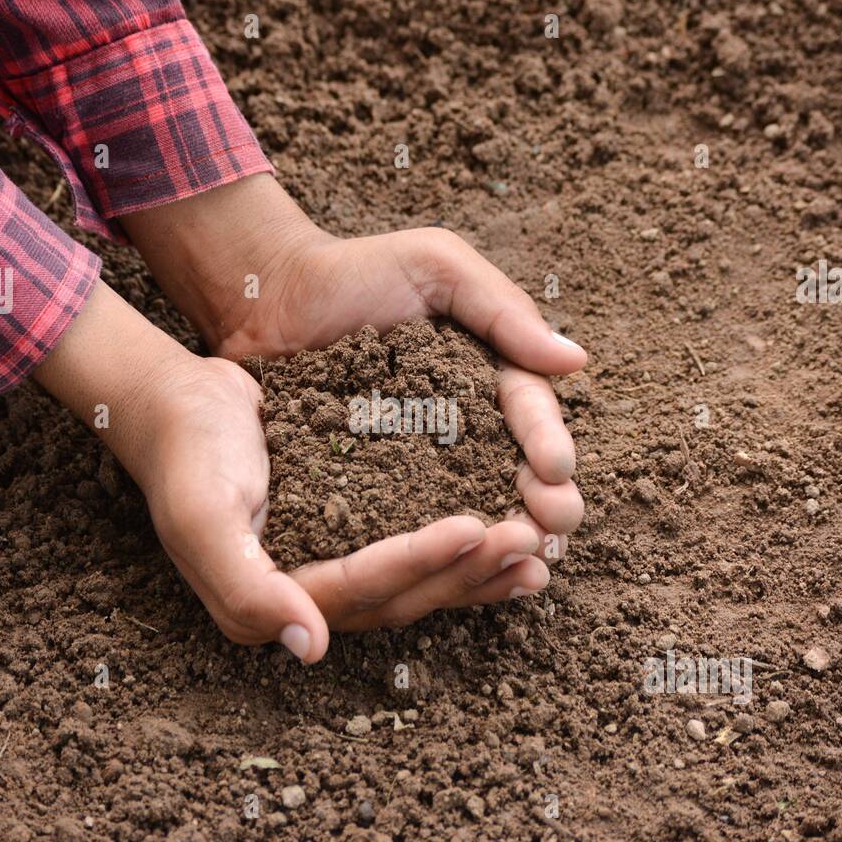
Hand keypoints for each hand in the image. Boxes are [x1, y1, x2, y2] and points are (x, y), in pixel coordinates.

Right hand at [33, 280, 550, 661]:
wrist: (181, 404)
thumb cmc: (187, 452)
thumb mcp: (203, 517)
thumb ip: (246, 587)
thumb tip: (312, 648)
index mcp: (270, 603)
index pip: (360, 588)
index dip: (418, 562)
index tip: (475, 527)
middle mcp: (307, 599)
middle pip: (400, 597)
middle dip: (466, 572)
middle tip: (527, 538)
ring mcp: (332, 567)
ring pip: (416, 582)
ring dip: (477, 570)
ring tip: (535, 547)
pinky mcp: (350, 534)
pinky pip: (413, 550)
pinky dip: (460, 547)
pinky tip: (504, 528)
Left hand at [122, 174, 586, 549]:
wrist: (267, 296)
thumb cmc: (354, 271)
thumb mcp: (435, 267)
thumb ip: (500, 308)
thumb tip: (575, 361)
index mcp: (486, 375)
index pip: (528, 413)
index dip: (546, 442)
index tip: (554, 470)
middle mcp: (460, 425)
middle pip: (513, 470)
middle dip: (542, 500)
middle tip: (552, 526)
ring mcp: (414, 460)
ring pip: (468, 504)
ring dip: (500, 535)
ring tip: (523, 559)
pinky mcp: (366, 486)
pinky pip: (402, 519)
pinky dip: (429, 549)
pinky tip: (451, 574)